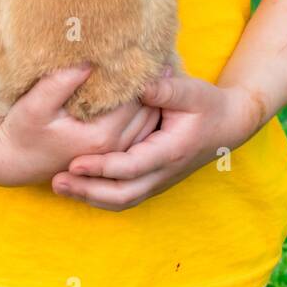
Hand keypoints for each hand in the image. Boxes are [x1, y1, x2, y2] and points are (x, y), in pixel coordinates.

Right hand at [0, 65, 161, 186]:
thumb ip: (61, 83)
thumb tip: (88, 60)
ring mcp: (117, 152)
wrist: (16, 160)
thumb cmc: (23, 130)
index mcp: (101, 135)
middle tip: (160, 52)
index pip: (136, 97)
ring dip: (155, 96)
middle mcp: (115, 147)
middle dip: (153, 82)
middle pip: (149, 109)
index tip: (148, 45)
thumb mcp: (35, 104)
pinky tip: (147, 88)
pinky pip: (143, 129)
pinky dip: (149, 109)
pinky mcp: (115, 152)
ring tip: (159, 67)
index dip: (142, 71)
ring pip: (151, 120)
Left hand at [50, 71, 255, 210]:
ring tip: (59, 186)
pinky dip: (100, 196)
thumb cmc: (209, 105)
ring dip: (90, 197)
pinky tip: (78, 187)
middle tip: (56, 181)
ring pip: (122, 201)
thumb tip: (137, 85)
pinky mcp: (154, 181)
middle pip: (122, 194)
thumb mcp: (191, 92)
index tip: (74, 162)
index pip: (131, 167)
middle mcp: (163, 173)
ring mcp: (159, 181)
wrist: (229, 126)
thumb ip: (164, 89)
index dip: (102, 167)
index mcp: (170, 152)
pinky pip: (124, 196)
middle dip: (88, 190)